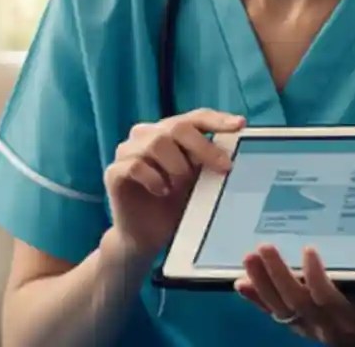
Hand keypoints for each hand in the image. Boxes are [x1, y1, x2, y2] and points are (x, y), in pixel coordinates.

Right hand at [104, 108, 244, 259]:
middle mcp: (147, 135)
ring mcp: (128, 151)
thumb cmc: (174, 205)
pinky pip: (136, 165)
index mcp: (170, 132)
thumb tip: (232, 153)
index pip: (196, 118)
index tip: (240, 125)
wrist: (146, 237)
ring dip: (176, 167)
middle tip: (224, 168)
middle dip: (203, 147)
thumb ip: (207, 163)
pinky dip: (154, 179)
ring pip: (156, 143)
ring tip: (180, 187)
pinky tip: (161, 192)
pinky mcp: (115, 171)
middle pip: (177, 127)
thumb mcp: (197, 182)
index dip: (217, 120)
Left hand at [235, 244, 354, 346]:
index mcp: (354, 319)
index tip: (308, 249)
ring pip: (280, 309)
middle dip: (278, 275)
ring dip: (262, 283)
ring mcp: (310, 330)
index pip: (328, 299)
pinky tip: (241, 282)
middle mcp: (328, 328)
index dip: (315, 277)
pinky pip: (274, 315)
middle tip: (264, 246)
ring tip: (249, 257)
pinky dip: (257, 300)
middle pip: (296, 303)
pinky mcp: (299, 328)